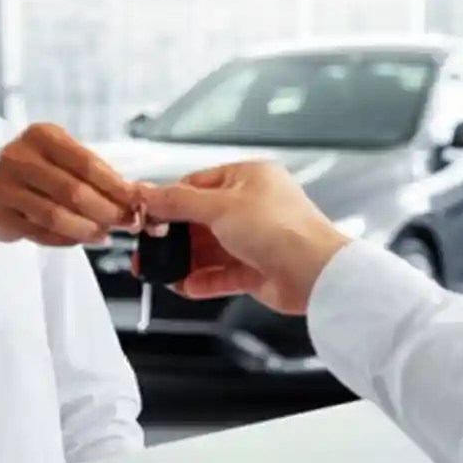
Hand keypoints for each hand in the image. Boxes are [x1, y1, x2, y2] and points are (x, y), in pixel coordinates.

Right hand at [0, 123, 137, 245]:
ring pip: (57, 216)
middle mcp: (20, 157)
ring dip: (87, 230)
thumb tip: (134, 197)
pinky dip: (67, 240)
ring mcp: (6, 187)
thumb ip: (91, 174)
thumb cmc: (30, 171)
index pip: (87, 163)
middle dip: (107, 211)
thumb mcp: (55, 158)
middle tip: (127, 223)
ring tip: (104, 235)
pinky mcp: (1, 216)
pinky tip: (81, 239)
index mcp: (42, 136)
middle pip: (74, 191)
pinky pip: (42, 233)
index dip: (116, 186)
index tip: (137, 201)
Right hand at [138, 161, 349, 314]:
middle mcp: (254, 206)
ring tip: (160, 271)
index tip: (147, 214)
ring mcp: (256, 239)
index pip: (198, 183)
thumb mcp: (219, 207)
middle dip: (174, 236)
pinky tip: (185, 285)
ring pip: (210, 249)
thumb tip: (148, 193)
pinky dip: (203, 280)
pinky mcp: (258, 269)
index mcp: (250, 178)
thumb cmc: (283, 230)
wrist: (315, 274)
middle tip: (149, 247)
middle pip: (201, 219)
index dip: (170, 199)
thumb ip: (178, 202)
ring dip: (185, 261)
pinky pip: (222, 274)